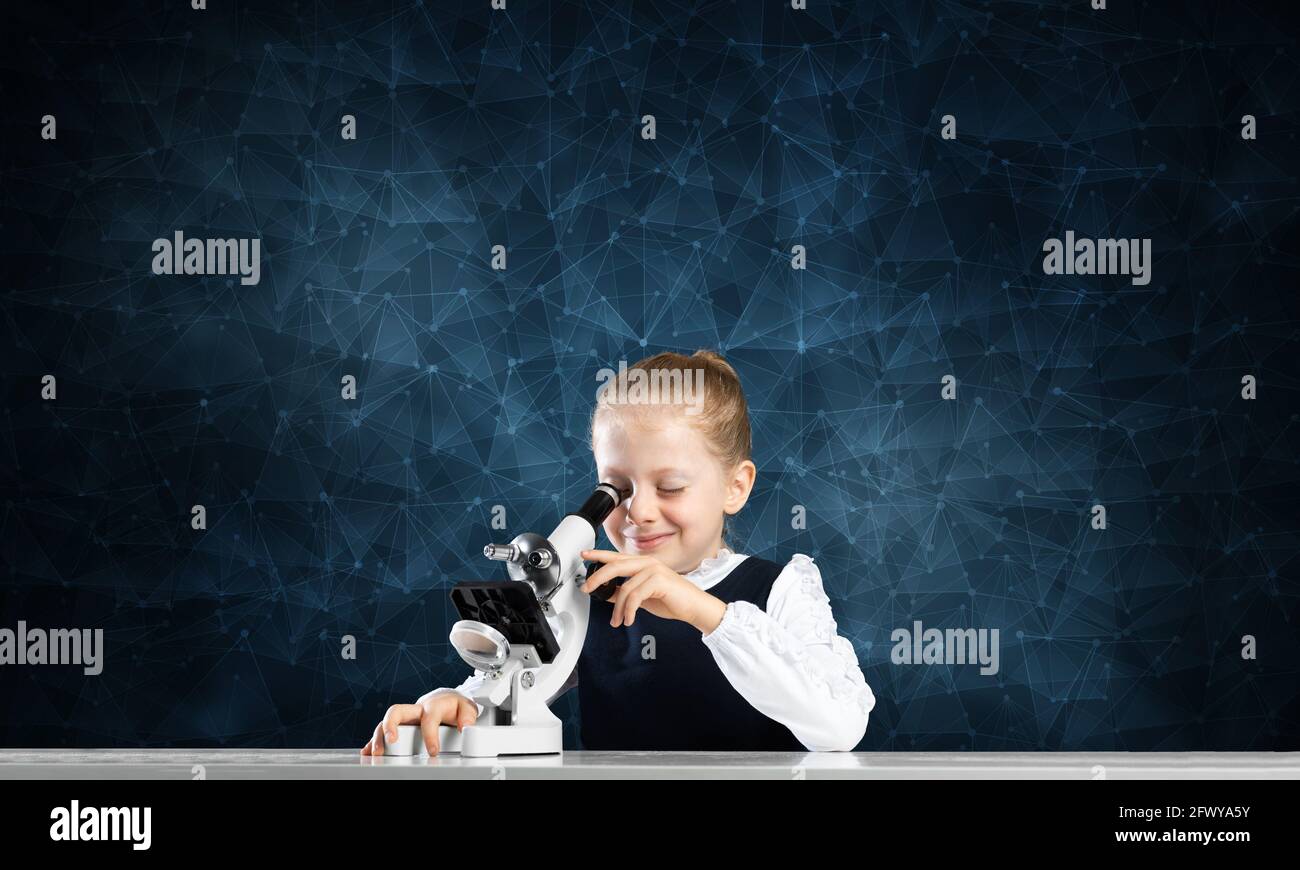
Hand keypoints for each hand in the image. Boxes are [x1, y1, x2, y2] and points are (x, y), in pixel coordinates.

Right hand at [359, 690, 477, 755]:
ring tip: (375, 753)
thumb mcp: (467, 709)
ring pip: (386, 722)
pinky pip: (383, 732)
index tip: (433, 751)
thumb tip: (465, 727)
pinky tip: (367, 752)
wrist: (445, 700)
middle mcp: (415, 709)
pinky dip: (373, 741)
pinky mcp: (399, 725)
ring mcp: (405, 717)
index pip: (429, 718)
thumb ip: (468, 716)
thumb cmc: (454, 706)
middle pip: (397, 711)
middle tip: (390, 741)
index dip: (430, 735)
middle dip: (390, 725)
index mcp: (433, 706)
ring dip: (378, 736)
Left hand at [580, 549, 725, 632]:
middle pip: (615, 566)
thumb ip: (626, 592)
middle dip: (597, 579)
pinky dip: (629, 611)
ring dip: (617, 609)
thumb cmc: (673, 600)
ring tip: (617, 620)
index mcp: (644, 563)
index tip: (584, 555)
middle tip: (587, 590)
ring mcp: (654, 570)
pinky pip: (635, 597)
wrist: (694, 607)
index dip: (598, 555)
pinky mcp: (659, 581)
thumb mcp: (643, 597)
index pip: (616, 557)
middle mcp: (648, 563)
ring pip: (624, 588)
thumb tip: (607, 592)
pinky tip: (629, 619)